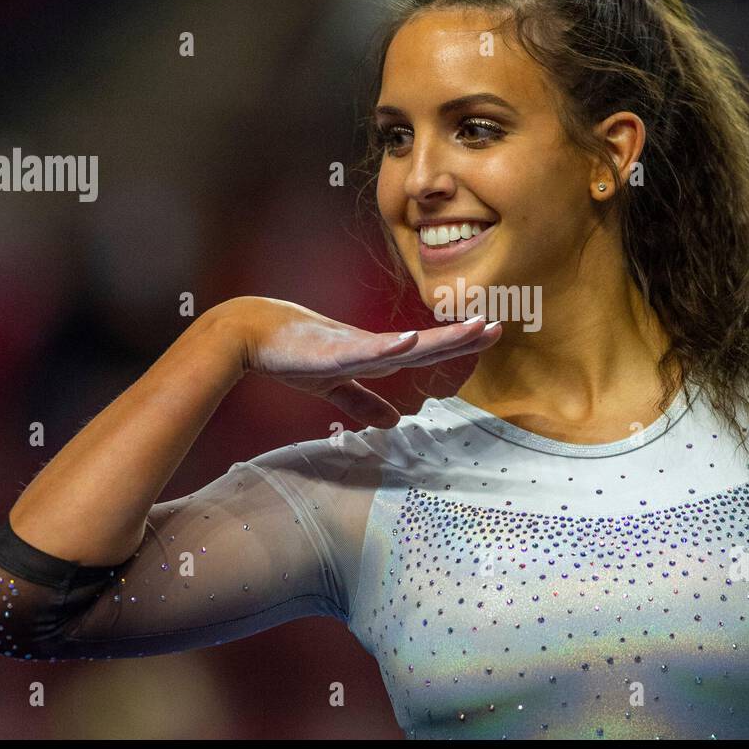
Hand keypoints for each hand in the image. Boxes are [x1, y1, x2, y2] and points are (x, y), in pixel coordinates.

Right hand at [212, 296, 500, 427]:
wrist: (250, 333)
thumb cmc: (292, 352)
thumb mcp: (334, 384)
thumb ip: (363, 402)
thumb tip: (394, 422)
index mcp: (374, 355)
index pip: (425, 352)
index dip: (457, 344)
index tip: (490, 333)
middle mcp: (371, 347)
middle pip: (426, 345)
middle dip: (462, 337)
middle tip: (498, 326)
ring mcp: (353, 347)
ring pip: (405, 345)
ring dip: (440, 338)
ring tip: (473, 328)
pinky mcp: (330, 353)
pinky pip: (363, 352)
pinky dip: (389, 346)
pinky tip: (412, 340)